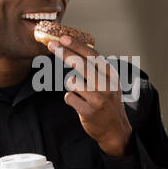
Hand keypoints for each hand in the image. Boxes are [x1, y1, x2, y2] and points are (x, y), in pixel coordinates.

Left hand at [47, 34, 132, 156]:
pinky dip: (71, 99)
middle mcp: (107, 86)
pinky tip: (80, 104)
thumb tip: (74, 49)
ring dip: (72, 85)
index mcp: (112, 76)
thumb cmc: (108, 102)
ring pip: (72, 81)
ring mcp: (98, 99)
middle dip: (65, 53)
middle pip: (81, 64)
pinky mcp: (88, 112)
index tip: (64, 38)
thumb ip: (97, 69)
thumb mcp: (110, 83)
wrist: (115, 130)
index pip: (93, 56)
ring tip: (82, 93)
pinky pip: (69, 97)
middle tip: (52, 45)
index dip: (78, 46)